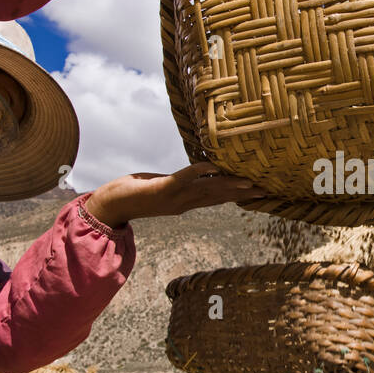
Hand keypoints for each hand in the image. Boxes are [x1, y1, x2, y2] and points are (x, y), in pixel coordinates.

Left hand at [84, 162, 266, 225]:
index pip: (217, 199)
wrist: (107, 207)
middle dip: (242, 193)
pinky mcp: (162, 187)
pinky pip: (184, 177)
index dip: (238, 195)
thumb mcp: (161, 187)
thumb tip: (195, 174)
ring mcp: (173, 196)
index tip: (259, 192)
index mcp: (185, 203)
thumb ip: (179, 183)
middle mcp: (183, 203)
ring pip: (207, 189)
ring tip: (249, 181)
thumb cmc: (132, 193)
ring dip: (228, 185)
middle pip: (219, 197)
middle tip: (266, 190)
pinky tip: (214, 165)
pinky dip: (199, 171)